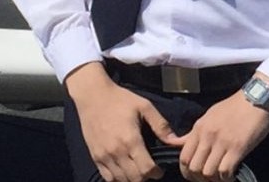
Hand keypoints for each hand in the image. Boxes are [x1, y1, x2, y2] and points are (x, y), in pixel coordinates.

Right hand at [68, 64, 182, 181]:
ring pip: (121, 180)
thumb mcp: (144, 106)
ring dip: (132, 179)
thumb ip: (161, 125)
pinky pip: (108, 177)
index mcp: (131, 140)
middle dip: (146, 178)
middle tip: (149, 170)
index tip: (159, 169)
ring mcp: (104, 156)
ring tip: (137, 170)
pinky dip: (118, 178)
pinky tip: (124, 171)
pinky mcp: (95, 157)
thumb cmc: (120, 99)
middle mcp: (116, 151)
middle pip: (135, 179)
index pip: (146, 169)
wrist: (92, 96)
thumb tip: (176, 141)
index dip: (156, 173)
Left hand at [175, 77, 268, 181]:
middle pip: (194, 168)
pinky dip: (227, 178)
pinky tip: (231, 176)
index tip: (194, 176)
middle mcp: (208, 136)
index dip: (186, 171)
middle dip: (199, 178)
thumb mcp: (209, 116)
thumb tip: (175, 143)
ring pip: (208, 172)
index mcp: (199, 128)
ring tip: (220, 178)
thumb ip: (193, 133)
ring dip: (214, 179)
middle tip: (208, 179)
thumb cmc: (234, 107)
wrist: (257, 98)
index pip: (184, 157)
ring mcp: (222, 142)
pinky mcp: (238, 148)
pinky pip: (225, 171)